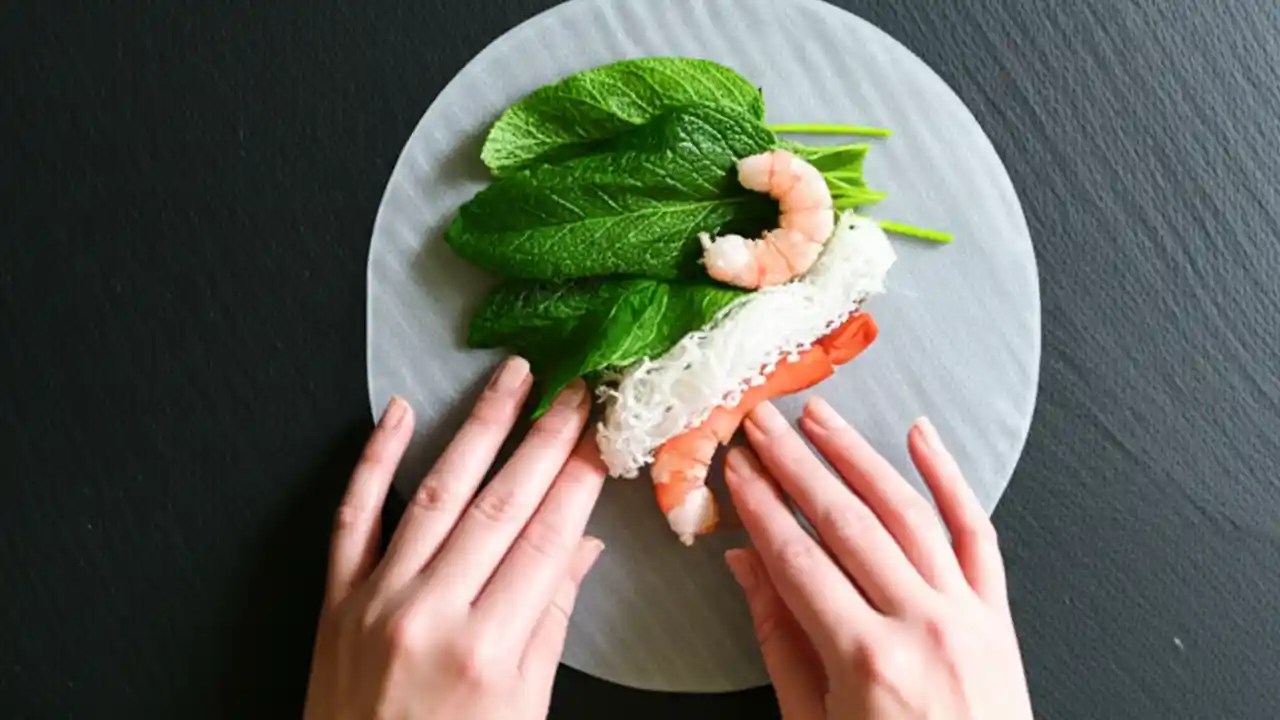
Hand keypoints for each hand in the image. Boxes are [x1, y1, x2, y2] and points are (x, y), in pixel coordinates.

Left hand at [305, 357, 605, 719]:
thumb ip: (550, 620)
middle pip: (500, 505)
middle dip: (544, 438)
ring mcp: (376, 600)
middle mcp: (430, 615)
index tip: (602, 435)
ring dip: (477, 426)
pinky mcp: (335, 599)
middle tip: (571, 390)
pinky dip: (374, 459)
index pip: (546, 538)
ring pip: (436, 492)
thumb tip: (581, 544)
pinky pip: (353, 515)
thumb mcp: (522, 707)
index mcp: (488, 651)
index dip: (579, 478)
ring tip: (510, 378)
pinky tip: (398, 414)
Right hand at [723, 399, 1032, 719]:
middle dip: (797, 465)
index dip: (761, 507)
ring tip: (820, 417)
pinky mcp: (998, 614)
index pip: (799, 559)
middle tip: (763, 424)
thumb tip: (747, 564)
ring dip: (858, 456)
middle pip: (847, 523)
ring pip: (908, 512)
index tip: (736, 470)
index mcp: (867, 661)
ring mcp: (966, 615)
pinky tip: (920, 437)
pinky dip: (950, 479)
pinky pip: (977, 533)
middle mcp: (920, 627)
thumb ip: (780, 641)